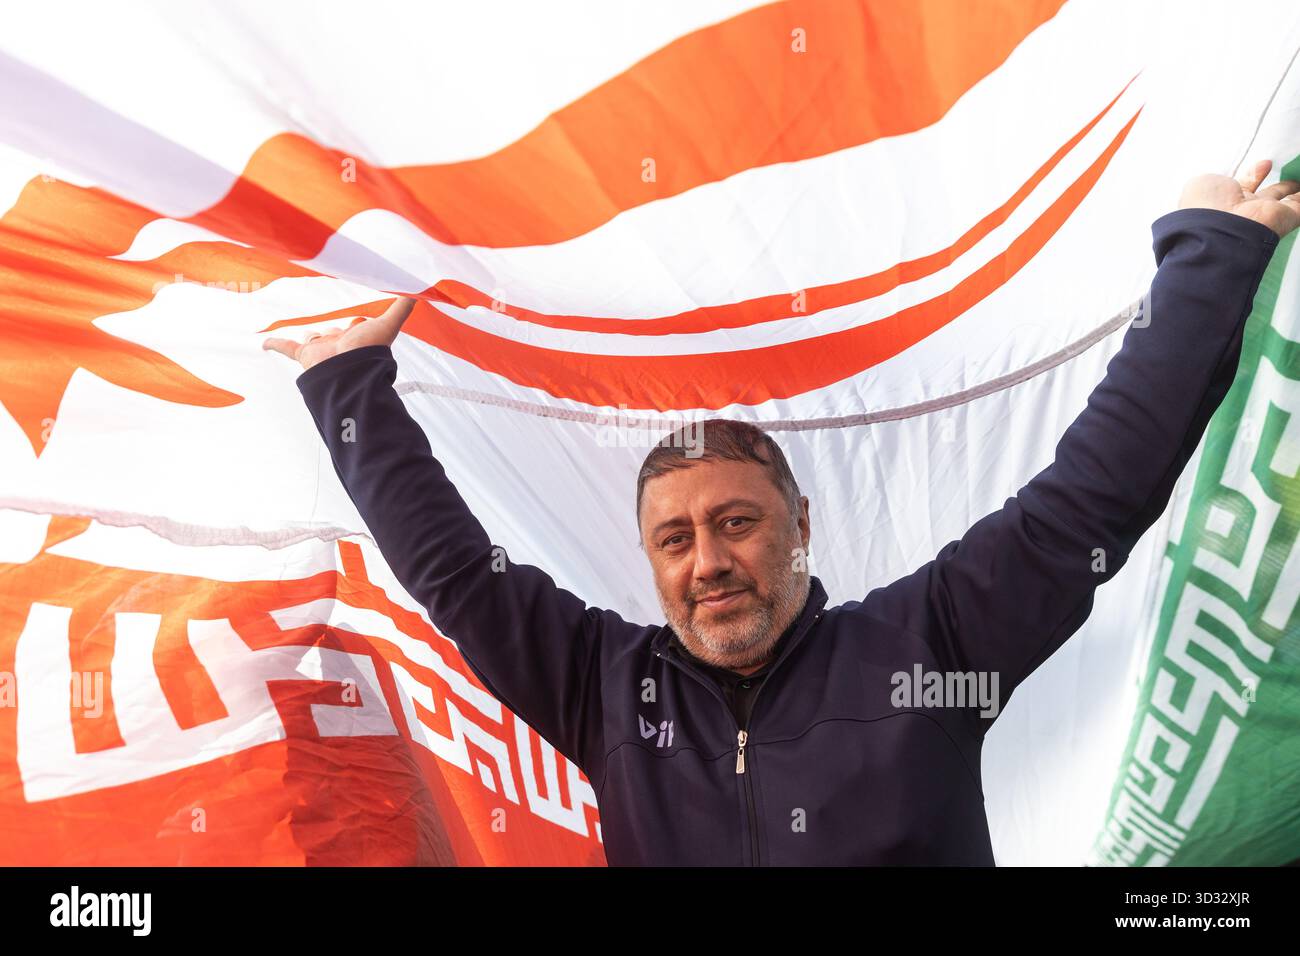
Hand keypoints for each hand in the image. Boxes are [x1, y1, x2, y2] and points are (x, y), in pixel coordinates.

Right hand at [262, 296, 416, 369]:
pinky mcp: (304, 356)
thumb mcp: (387, 325)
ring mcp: (322, 350)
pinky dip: (276, 345)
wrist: (347, 372)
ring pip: (314, 340)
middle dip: (336, 331)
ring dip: (312, 339)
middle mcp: (340, 344)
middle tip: (338, 331)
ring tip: (310, 340)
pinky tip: (264, 344)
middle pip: (335, 333)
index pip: (356, 326)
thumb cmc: (367, 350)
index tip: (360, 322)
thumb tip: (421, 289)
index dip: (359, 324)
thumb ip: (402, 307)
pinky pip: (287, 348)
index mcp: (359, 338)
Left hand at [1178, 158, 1299, 237]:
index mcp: (1226, 200)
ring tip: (1299, 182)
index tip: (1265, 163)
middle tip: (1292, 177)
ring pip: (1287, 201)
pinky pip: (1299, 208)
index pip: (1244, 185)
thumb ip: (1214, 181)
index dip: (1254, 174)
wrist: (1219, 232)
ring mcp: (1266, 214)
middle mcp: (1247, 209)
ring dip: (1294, 191)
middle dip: (1280, 186)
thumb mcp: (1200, 185)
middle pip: (1268, 194)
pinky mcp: (1285, 219)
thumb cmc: (1204, 206)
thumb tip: (1226, 182)